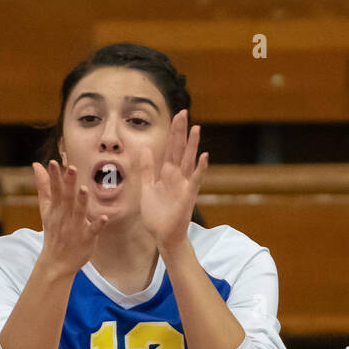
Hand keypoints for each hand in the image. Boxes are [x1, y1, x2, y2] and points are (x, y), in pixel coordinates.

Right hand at [32, 160, 108, 274]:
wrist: (56, 262)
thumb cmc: (53, 231)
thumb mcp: (46, 210)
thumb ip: (44, 187)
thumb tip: (37, 164)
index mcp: (56, 209)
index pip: (54, 190)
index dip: (54, 176)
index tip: (52, 162)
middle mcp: (65, 216)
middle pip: (67, 198)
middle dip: (69, 183)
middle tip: (71, 168)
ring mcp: (76, 227)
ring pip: (79, 212)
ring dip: (82, 201)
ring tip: (84, 189)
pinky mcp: (87, 238)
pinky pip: (93, 230)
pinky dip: (98, 224)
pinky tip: (104, 218)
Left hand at [137, 109, 207, 249]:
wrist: (163, 236)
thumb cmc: (157, 215)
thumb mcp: (147, 188)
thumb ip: (147, 169)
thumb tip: (145, 149)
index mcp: (166, 174)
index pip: (170, 148)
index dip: (173, 132)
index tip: (176, 115)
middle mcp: (177, 176)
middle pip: (180, 149)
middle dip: (181, 132)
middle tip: (184, 112)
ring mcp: (184, 185)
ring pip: (189, 161)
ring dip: (193, 145)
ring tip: (196, 128)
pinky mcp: (188, 196)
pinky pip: (195, 180)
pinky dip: (200, 169)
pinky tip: (204, 156)